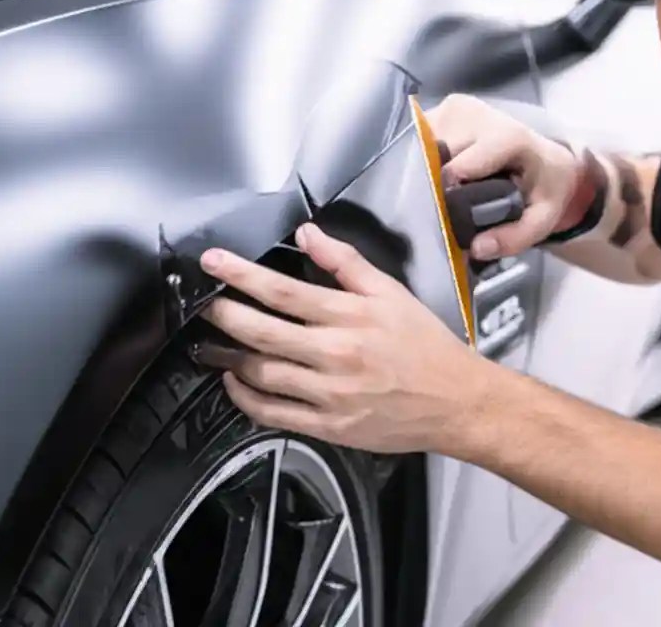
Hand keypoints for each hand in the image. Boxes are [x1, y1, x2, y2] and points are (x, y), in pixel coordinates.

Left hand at [194, 222, 499, 456]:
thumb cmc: (426, 346)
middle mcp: (336, 355)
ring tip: (209, 345)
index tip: (213, 263)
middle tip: (203, 305)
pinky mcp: (329, 426)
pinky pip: (274, 413)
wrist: (457, 402)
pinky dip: (246, 398)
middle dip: (224, 315)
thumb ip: (344, 261)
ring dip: (227, 359)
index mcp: (350, 317)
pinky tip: (235, 383)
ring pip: (262, 374)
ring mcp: (330, 395)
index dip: (241, 275)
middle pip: (262, 333)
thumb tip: (308, 235)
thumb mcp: (390, 292)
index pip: (282, 291)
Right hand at [426, 94, 581, 259]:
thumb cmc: (542, 188)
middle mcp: (476, 115)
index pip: (458, 169)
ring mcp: (455, 107)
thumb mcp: (542, 218)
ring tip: (430, 191)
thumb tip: (476, 248)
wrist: (545, 157)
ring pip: (418, 144)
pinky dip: (417, 158)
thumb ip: (515, 237)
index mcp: (506, 138)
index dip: (445, 194)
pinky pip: (417, 136)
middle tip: (434, 210)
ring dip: (419, 170)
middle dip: (429, 184)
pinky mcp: (442, 107)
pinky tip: (426, 174)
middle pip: (433, 156)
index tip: (443, 217)